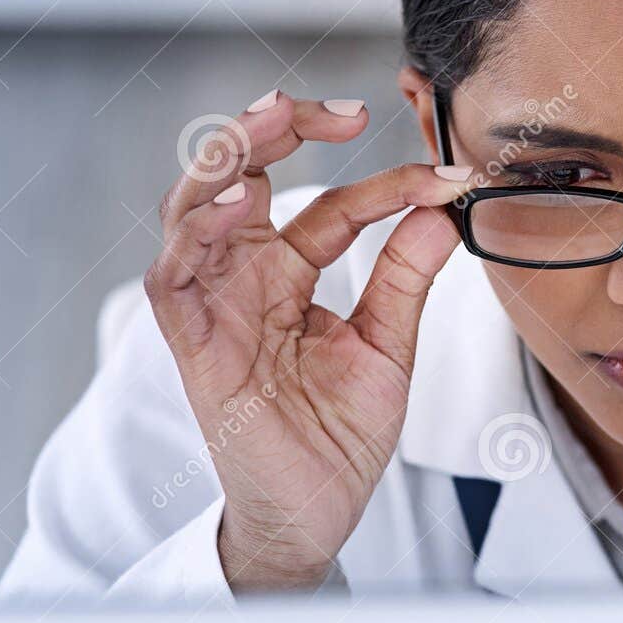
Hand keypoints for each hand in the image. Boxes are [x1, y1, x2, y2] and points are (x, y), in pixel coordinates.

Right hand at [143, 90, 473, 591]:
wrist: (316, 513)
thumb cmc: (338, 436)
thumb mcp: (387, 346)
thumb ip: (406, 277)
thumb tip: (447, 210)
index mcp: (288, 274)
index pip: (331, 206)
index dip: (386, 184)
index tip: (445, 177)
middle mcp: (244, 280)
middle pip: (241, 178)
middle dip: (276, 128)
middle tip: (336, 109)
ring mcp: (214, 308)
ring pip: (195, 209)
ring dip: (228, 157)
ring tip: (272, 121)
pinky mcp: (193, 345)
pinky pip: (175, 277)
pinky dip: (197, 234)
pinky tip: (236, 203)